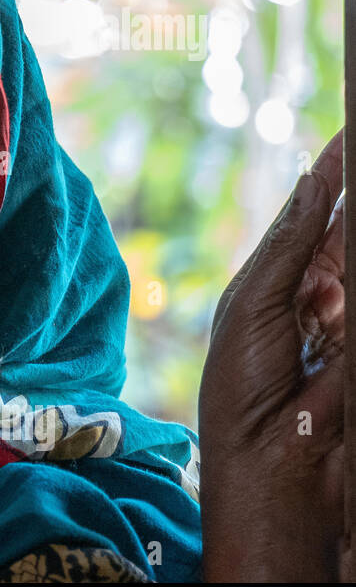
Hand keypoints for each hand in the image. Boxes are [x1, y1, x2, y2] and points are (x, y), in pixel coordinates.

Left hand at [199, 127, 346, 581]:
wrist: (271, 455)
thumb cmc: (242, 383)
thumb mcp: (256, 302)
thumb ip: (291, 243)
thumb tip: (313, 180)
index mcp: (281, 279)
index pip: (314, 214)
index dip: (333, 173)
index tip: (349, 131)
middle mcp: (322, 290)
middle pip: (348, 226)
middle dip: (354, 187)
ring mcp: (349, 312)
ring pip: (354, 251)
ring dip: (352, 219)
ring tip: (349, 187)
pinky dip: (351, 252)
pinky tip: (346, 253)